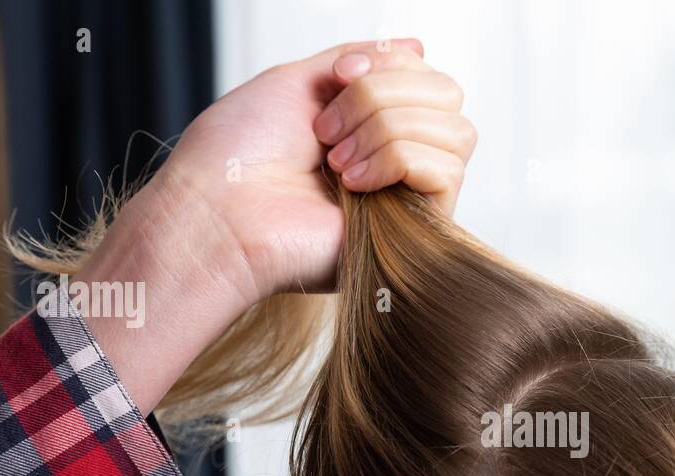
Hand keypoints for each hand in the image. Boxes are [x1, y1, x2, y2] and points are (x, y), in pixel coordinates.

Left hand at [75, 39, 475, 413]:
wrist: (219, 215)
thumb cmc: (239, 157)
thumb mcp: (301, 80)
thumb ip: (361, 60)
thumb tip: (419, 46)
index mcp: (371, 125)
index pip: (428, 78)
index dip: (391, 64)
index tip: (338, 78)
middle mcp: (396, 160)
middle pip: (447, 97)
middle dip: (384, 96)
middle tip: (327, 129)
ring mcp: (408, 196)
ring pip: (454, 132)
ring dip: (385, 128)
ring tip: (335, 160)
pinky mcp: (416, 230)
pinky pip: (446, 171)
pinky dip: (395, 161)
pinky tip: (352, 184)